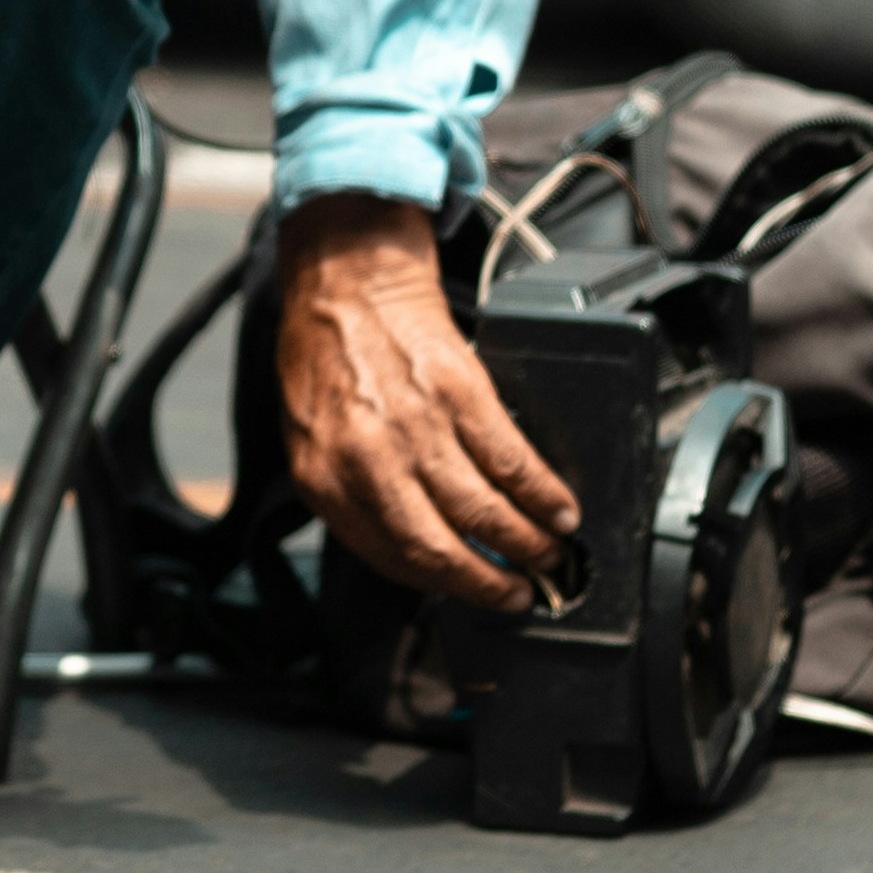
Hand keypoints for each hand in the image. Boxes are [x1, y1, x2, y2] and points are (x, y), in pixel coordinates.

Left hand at [273, 191, 580, 610]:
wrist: (346, 279)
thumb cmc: (325, 352)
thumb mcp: (312, 435)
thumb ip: (350, 490)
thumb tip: (405, 538)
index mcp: (325, 478)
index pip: (388, 558)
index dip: (441, 586)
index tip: (471, 594)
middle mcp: (368, 460)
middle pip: (441, 549)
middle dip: (490, 582)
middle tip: (520, 591)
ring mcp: (416, 427)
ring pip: (484, 511)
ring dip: (526, 543)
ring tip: (549, 555)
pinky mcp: (458, 393)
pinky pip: (511, 460)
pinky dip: (543, 493)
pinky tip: (559, 507)